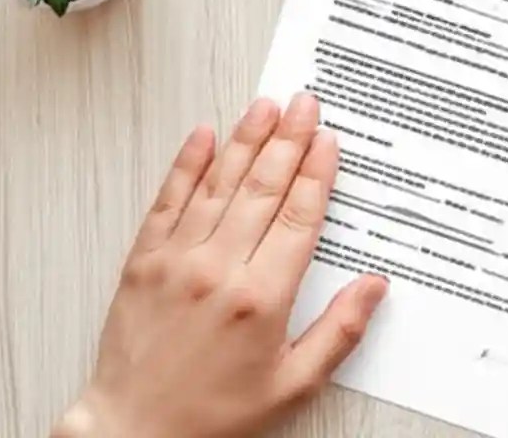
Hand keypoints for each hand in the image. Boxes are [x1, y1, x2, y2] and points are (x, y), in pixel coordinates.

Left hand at [52, 94, 387, 437]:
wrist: (133, 433)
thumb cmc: (212, 417)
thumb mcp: (292, 385)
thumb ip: (339, 331)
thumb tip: (374, 287)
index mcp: (261, 298)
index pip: (299, 217)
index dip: (316, 172)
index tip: (327, 141)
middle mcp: (218, 270)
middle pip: (263, 188)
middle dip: (288, 140)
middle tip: (304, 104)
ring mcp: (176, 261)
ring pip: (218, 184)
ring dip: (245, 140)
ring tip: (264, 107)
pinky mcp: (143, 262)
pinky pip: (168, 201)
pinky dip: (186, 165)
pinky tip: (202, 137)